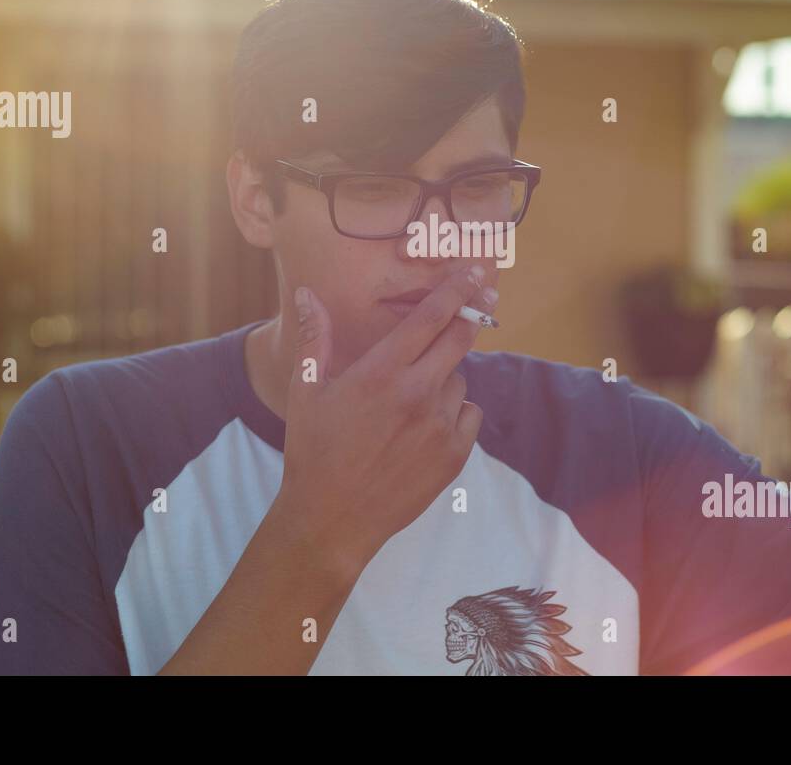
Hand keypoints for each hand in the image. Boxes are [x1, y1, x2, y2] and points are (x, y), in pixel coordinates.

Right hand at [273, 265, 493, 571]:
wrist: (331, 519)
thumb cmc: (313, 451)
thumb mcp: (306, 391)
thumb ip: (315, 338)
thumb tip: (311, 293)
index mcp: (381, 373)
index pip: (431, 317)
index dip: (456, 289)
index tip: (474, 271)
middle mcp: (417, 394)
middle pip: (460, 338)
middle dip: (473, 312)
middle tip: (484, 296)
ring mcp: (439, 426)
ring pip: (459, 380)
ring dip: (445, 376)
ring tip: (413, 398)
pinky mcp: (453, 456)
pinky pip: (469, 416)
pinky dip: (455, 413)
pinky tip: (427, 425)